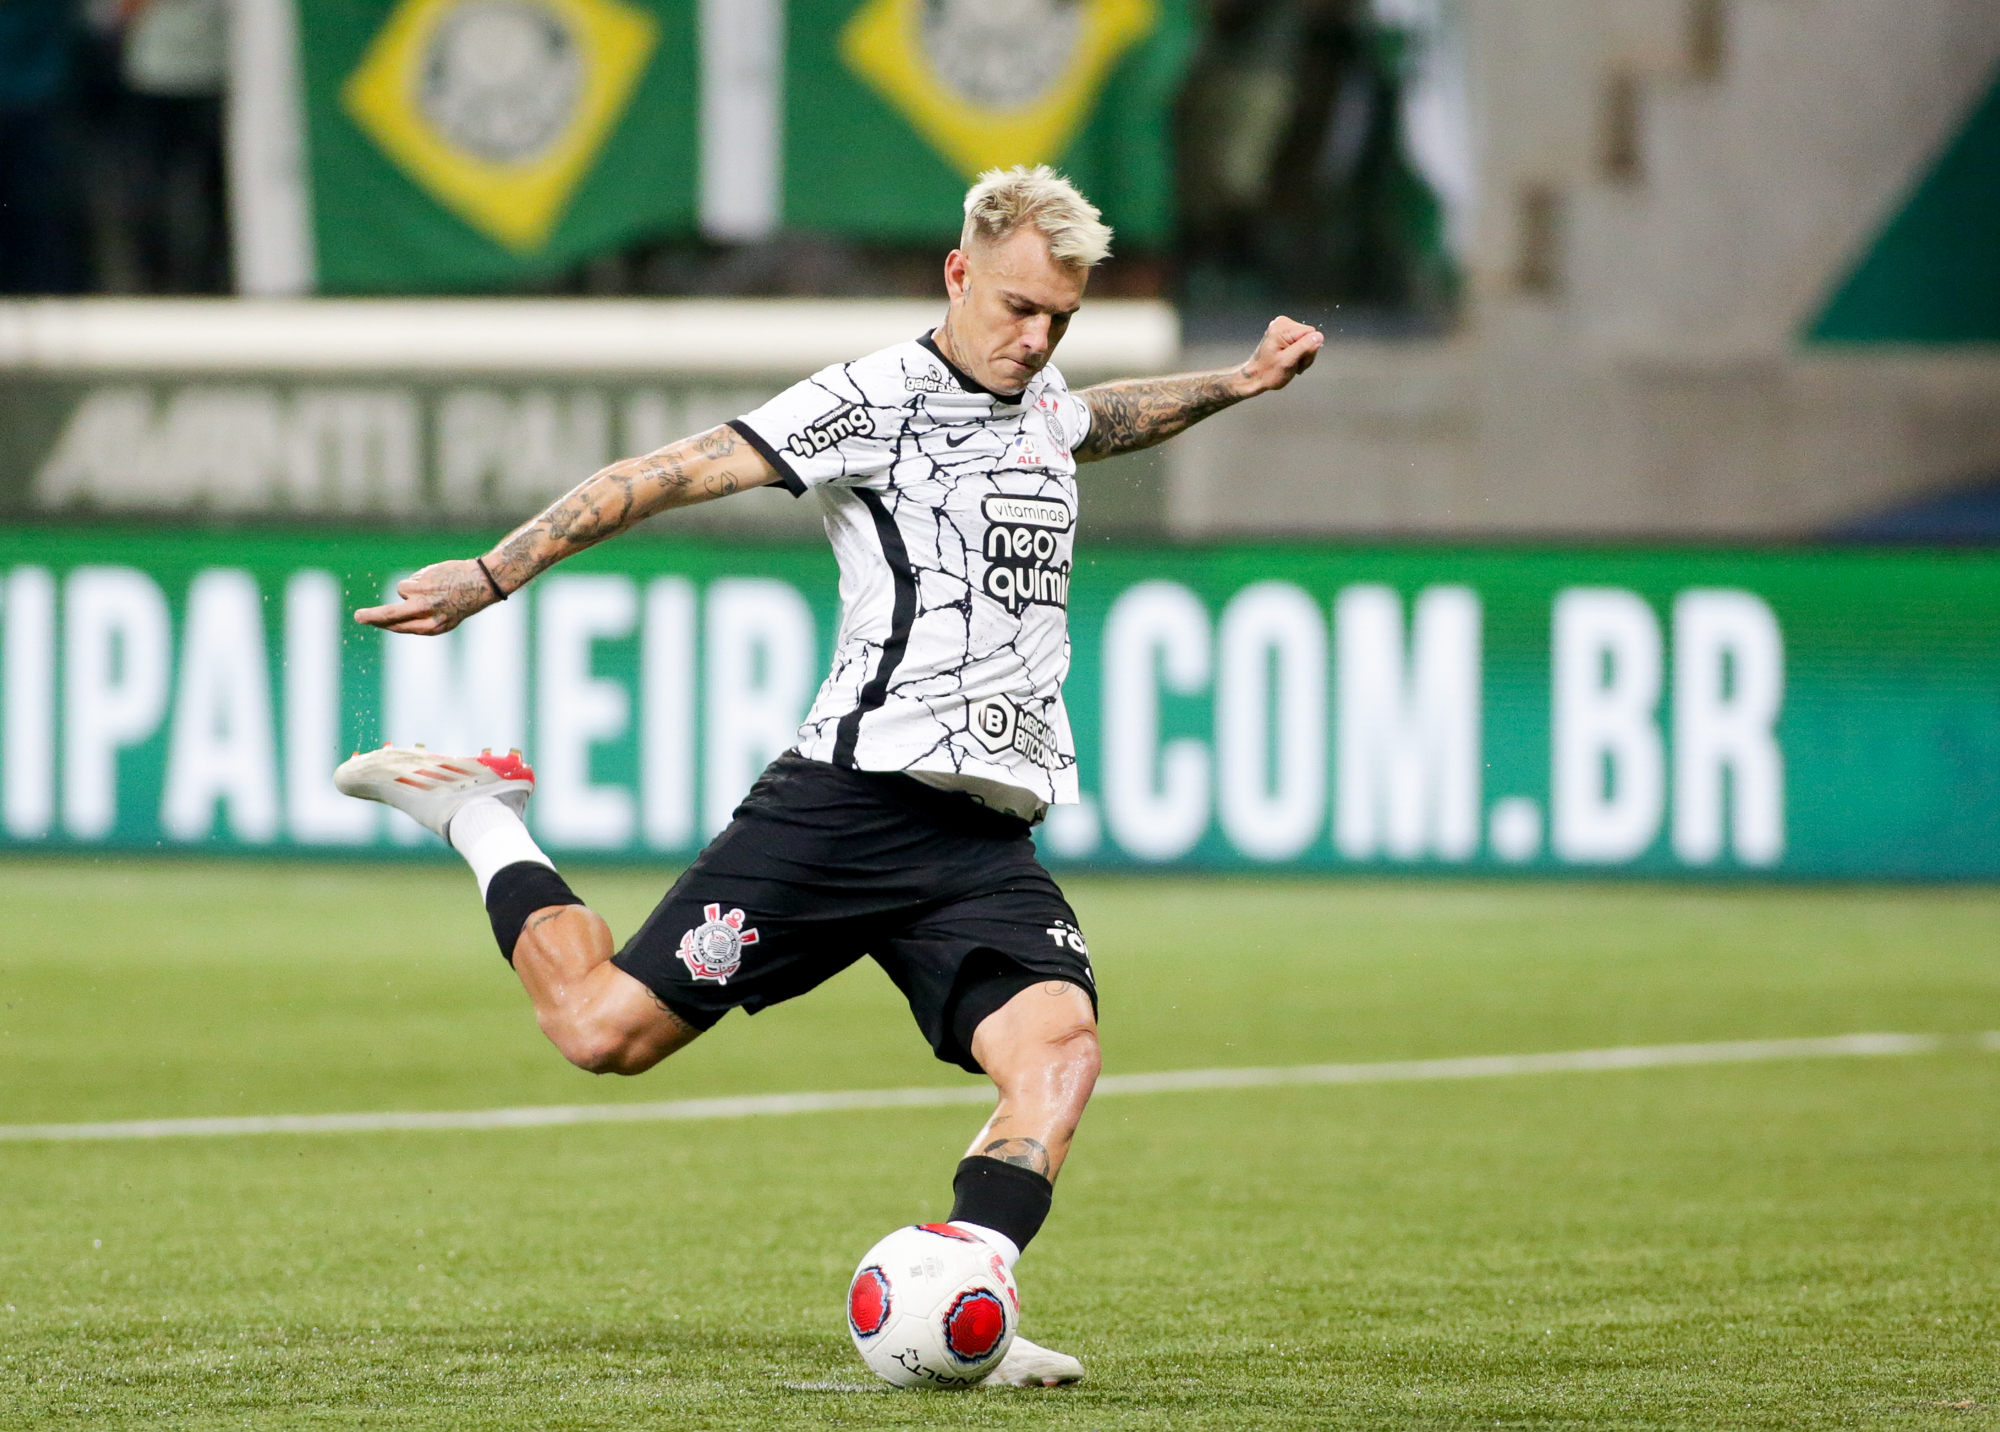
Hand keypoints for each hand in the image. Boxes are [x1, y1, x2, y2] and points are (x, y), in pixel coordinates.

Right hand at [353, 559, 498, 634]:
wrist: (483, 582)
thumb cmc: (465, 599)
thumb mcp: (448, 616)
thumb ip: (423, 618)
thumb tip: (395, 618)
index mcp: (434, 627)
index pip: (402, 628)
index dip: (385, 625)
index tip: (372, 622)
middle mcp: (427, 615)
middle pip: (391, 616)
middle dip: (373, 617)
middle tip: (358, 617)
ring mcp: (423, 598)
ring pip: (401, 591)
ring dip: (412, 587)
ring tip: (434, 586)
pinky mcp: (423, 583)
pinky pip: (409, 582)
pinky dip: (418, 579)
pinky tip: (436, 578)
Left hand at [1237, 316, 1323, 394]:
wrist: (1255, 377)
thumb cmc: (1268, 373)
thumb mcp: (1288, 362)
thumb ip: (1304, 347)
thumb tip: (1318, 336)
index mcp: (1282, 328)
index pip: (1312, 333)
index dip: (1309, 350)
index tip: (1298, 360)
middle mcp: (1282, 323)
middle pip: (1310, 336)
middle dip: (1306, 353)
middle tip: (1294, 364)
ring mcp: (1283, 327)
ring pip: (1307, 339)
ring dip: (1302, 354)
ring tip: (1291, 363)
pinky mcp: (1284, 332)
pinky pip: (1301, 341)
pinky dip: (1298, 352)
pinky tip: (1289, 359)